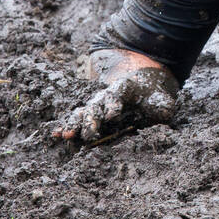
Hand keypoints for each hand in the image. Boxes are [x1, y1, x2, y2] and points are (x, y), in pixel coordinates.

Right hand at [51, 50, 178, 143]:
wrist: (141, 83)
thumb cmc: (152, 94)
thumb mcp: (162, 98)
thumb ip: (162, 105)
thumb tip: (162, 112)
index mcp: (125, 88)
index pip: (118, 93)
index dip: (114, 102)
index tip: (113, 114)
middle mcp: (107, 96)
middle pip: (96, 104)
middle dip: (91, 118)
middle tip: (89, 132)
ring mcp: (97, 105)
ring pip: (83, 113)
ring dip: (75, 124)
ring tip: (66, 135)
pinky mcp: (91, 116)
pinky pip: (77, 121)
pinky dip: (67, 127)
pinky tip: (56, 134)